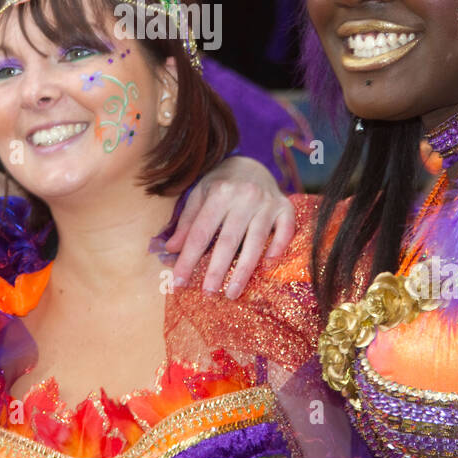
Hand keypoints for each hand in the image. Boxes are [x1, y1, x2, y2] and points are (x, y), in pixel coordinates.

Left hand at [165, 156, 294, 298]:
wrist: (252, 163)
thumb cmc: (221, 183)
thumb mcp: (199, 194)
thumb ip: (187, 222)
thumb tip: (171, 249)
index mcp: (220, 192)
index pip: (201, 232)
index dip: (188, 259)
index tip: (178, 282)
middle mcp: (245, 196)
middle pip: (228, 240)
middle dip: (216, 270)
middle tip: (207, 294)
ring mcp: (268, 203)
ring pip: (256, 242)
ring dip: (243, 271)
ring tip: (231, 293)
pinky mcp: (285, 208)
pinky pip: (285, 231)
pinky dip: (277, 248)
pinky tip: (267, 267)